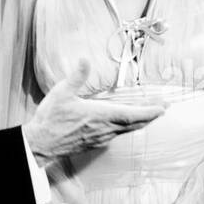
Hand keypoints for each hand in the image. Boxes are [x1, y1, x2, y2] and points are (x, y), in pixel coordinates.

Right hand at [24, 59, 164, 163]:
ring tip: (151, 114)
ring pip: (128, 130)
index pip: (131, 115)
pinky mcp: (96, 142)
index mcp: (99, 115)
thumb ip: (76, 76)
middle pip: (135, 124)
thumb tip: (85, 59)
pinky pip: (118, 134)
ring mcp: (101, 138)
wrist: (40, 145)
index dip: (149, 112)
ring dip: (141, 122)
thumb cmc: (50, 120)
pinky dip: (128, 127)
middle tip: (163, 108)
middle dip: (150, 116)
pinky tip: (127, 123)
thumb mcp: (61, 93)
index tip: (162, 108)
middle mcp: (104, 129)